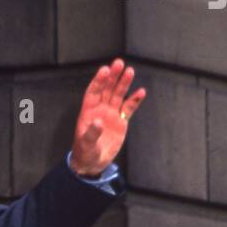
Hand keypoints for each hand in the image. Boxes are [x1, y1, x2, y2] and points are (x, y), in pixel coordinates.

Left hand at [69, 58, 145, 175]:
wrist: (93, 163)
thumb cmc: (85, 153)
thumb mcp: (86, 144)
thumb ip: (92, 133)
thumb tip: (99, 121)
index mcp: (88, 111)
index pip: (94, 92)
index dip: (99, 81)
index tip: (104, 70)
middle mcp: (100, 109)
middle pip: (107, 89)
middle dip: (112, 76)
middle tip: (119, 63)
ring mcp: (111, 113)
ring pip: (118, 95)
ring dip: (124, 83)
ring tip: (130, 71)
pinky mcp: (121, 121)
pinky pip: (128, 108)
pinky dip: (134, 100)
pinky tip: (141, 92)